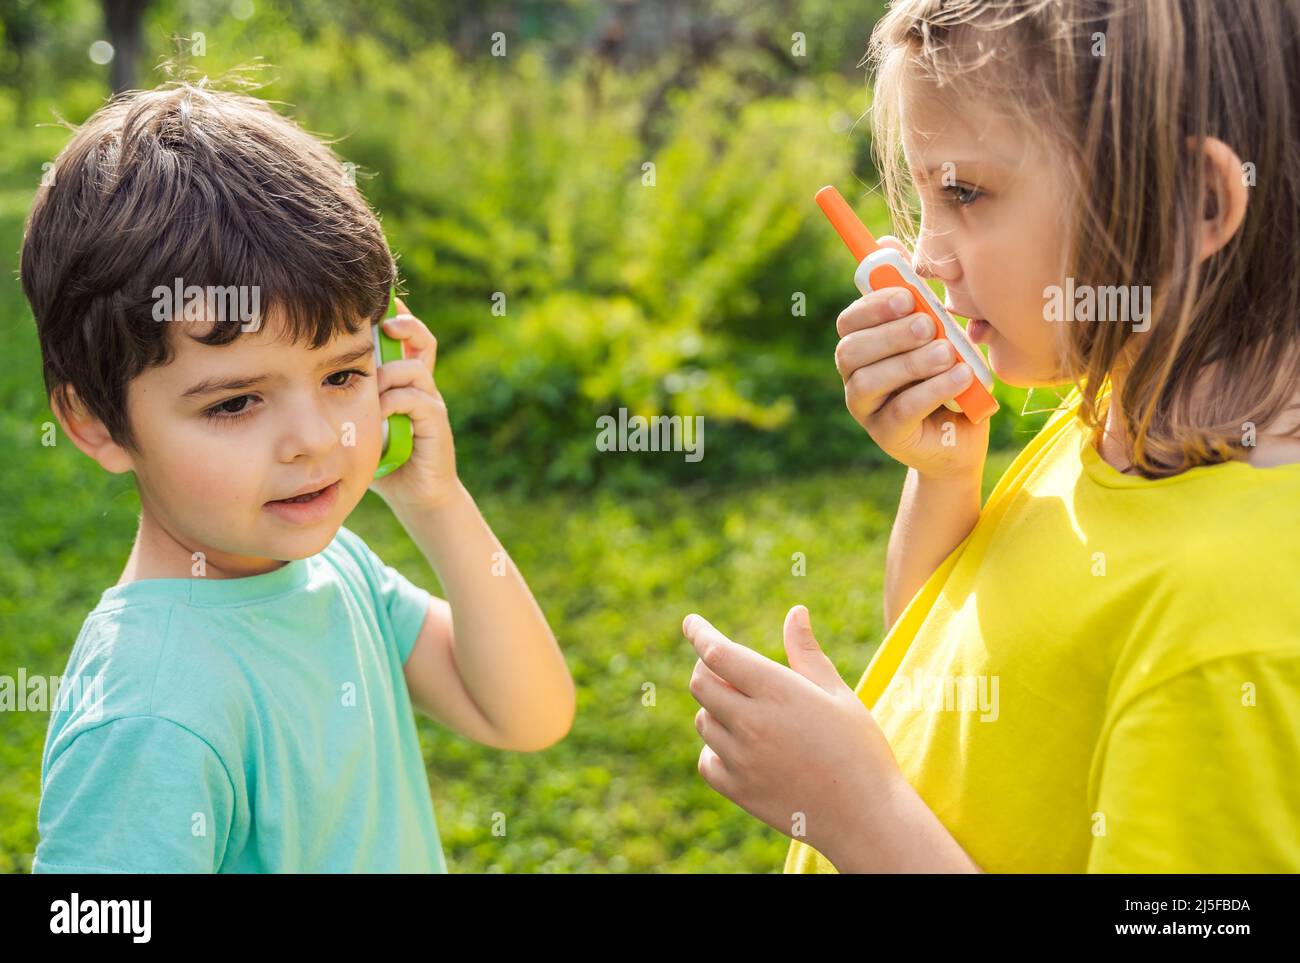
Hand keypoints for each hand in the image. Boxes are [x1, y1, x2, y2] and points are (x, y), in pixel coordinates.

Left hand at [368, 297, 459, 509]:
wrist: (418, 495)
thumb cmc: (386, 460)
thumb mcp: (361, 425)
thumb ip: (347, 402)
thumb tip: (303, 379)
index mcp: (406, 384)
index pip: (406, 340)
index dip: (396, 319)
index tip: (375, 304)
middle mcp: (422, 387)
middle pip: (422, 340)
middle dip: (404, 326)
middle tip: (384, 322)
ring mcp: (431, 404)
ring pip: (413, 369)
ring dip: (387, 372)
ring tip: (369, 385)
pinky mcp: (436, 423)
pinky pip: (416, 400)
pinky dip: (394, 402)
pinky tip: (378, 413)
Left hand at [683, 605, 905, 866]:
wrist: (866, 818)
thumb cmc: (859, 749)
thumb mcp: (837, 694)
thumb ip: (806, 652)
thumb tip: (795, 612)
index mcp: (778, 692)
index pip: (719, 653)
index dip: (700, 634)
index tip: (691, 623)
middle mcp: (752, 723)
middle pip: (701, 683)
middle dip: (708, 670)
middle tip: (728, 671)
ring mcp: (742, 759)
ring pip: (703, 721)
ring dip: (716, 710)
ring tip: (752, 715)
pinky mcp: (738, 790)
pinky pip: (706, 760)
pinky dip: (716, 749)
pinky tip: (742, 748)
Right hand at [834, 236, 989, 481]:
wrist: (963, 438)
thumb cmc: (949, 375)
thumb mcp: (939, 328)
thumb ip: (917, 293)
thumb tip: (887, 241)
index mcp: (865, 348)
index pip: (849, 322)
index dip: (871, 306)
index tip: (906, 294)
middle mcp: (856, 378)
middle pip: (851, 350)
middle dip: (889, 333)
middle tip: (927, 323)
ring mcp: (867, 410)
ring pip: (870, 381)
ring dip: (910, 362)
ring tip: (947, 353)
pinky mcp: (888, 435)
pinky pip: (901, 410)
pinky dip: (932, 390)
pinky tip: (960, 378)